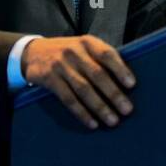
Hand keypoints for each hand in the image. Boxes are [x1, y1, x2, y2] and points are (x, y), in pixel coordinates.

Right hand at [21, 34, 135, 129]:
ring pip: (83, 89)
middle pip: (97, 74)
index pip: (107, 54)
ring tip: (113, 120)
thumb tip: (126, 82)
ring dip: (100, 107)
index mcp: (87, 42)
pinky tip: (92, 123)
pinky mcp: (49, 79)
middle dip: (114, 94)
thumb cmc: (68, 53)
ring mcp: (60, 66)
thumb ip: (100, 59)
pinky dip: (82, 113)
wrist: (33, 52)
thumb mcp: (83, 47)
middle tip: (127, 109)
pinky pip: (68, 99)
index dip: (120, 69)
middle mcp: (74, 52)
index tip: (132, 84)